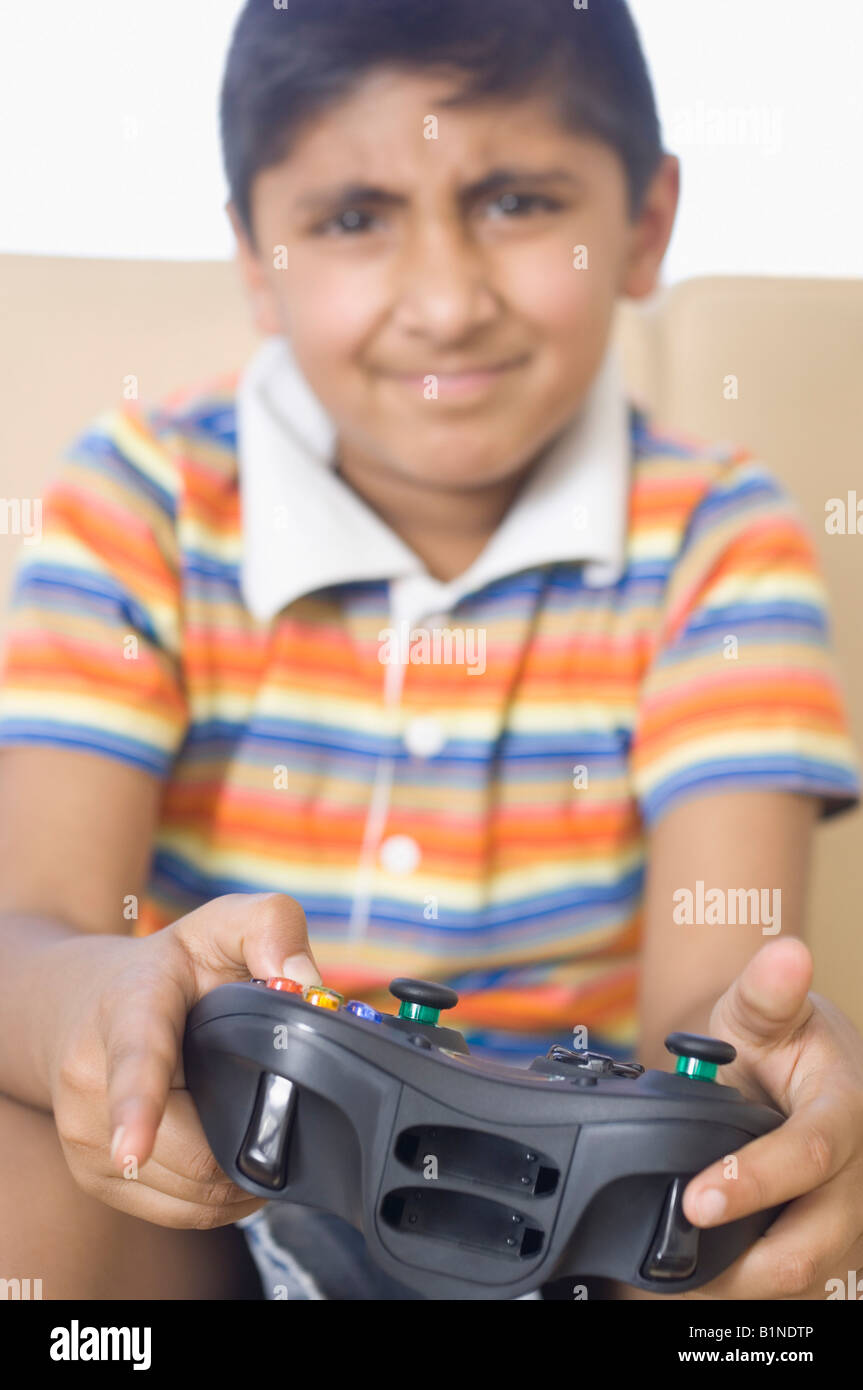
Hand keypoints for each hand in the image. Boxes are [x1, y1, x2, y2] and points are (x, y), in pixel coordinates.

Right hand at [45, 893, 320, 1227]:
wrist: (79, 1003)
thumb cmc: (168, 969)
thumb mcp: (221, 925)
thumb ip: (271, 929)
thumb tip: (309, 987)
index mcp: (127, 1010)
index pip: (133, 1063)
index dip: (135, 1108)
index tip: (130, 1150)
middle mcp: (92, 1079)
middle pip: (188, 1150)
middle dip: (250, 1137)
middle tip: (278, 1101)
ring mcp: (88, 1136)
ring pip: (189, 1191)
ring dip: (237, 1175)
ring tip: (256, 1126)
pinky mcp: (96, 1177)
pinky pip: (179, 1212)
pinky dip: (218, 1197)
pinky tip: (232, 1156)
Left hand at [679, 936, 862, 1298]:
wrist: (794, 1072)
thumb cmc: (777, 1040)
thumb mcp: (763, 1010)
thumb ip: (767, 992)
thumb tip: (786, 954)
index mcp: (848, 1107)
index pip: (808, 1154)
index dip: (752, 1180)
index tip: (697, 1199)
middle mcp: (860, 1172)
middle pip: (814, 1240)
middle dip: (745, 1264)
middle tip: (674, 1269)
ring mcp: (852, 1217)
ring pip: (809, 1277)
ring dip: (746, 1291)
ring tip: (679, 1289)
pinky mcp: (837, 1248)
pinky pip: (803, 1289)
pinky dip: (753, 1297)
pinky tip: (704, 1293)